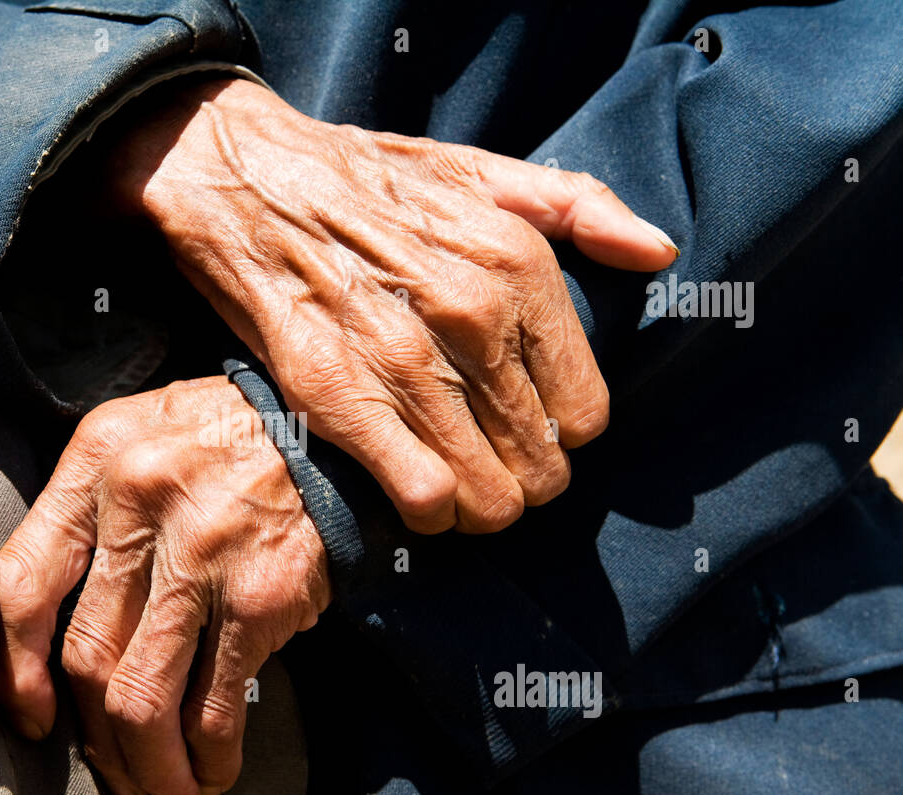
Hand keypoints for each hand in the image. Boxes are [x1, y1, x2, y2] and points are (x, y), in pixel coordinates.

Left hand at [0, 378, 328, 794]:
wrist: (337, 428)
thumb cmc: (230, 438)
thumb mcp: (145, 438)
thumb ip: (95, 512)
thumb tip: (62, 633)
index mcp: (96, 457)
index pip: (24, 580)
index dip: (16, 666)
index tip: (33, 715)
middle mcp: (137, 500)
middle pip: (85, 655)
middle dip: (97, 736)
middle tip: (117, 768)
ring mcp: (200, 551)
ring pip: (141, 695)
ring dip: (149, 763)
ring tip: (166, 787)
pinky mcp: (259, 597)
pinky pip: (215, 704)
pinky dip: (211, 754)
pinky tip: (215, 768)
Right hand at [106, 78, 678, 532]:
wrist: (250, 181)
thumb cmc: (370, 183)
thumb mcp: (483, 169)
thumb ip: (579, 206)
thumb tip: (657, 253)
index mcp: (518, 265)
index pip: (584, 411)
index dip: (559, 434)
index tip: (528, 428)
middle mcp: (471, 316)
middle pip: (540, 464)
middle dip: (522, 480)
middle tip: (492, 467)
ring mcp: (404, 361)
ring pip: (487, 494)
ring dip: (477, 506)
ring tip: (457, 490)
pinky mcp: (338, 397)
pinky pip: (422, 496)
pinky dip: (426, 512)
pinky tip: (414, 494)